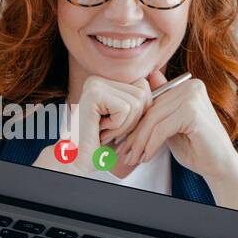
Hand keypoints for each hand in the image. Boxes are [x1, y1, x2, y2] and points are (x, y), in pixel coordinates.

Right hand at [32, 74, 149, 175]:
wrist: (79, 161)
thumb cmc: (102, 145)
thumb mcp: (128, 120)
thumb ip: (142, 99)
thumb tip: (158, 76)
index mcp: (106, 82)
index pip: (143, 87)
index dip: (140, 112)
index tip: (119, 125)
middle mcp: (99, 79)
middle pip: (142, 93)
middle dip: (134, 119)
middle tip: (111, 130)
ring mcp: (95, 84)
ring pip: (136, 102)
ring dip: (124, 125)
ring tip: (105, 131)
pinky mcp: (94, 94)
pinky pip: (126, 109)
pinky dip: (118, 127)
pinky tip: (100, 131)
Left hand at [116, 70, 237, 208]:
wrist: (220, 166)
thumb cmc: (196, 147)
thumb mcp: (171, 126)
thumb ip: (159, 110)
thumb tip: (137, 98)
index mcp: (187, 86)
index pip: (153, 101)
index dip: (135, 122)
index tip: (121, 139)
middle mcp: (191, 87)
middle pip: (151, 110)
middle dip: (134, 134)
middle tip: (123, 152)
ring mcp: (193, 97)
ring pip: (153, 120)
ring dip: (139, 142)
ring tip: (132, 158)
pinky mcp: (192, 113)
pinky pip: (161, 129)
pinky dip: (150, 145)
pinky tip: (146, 157)